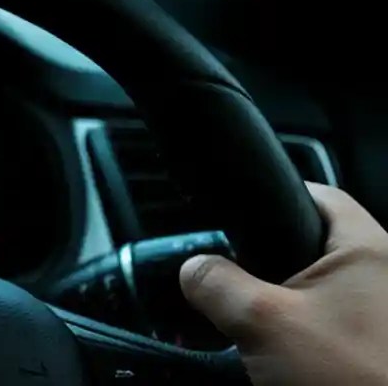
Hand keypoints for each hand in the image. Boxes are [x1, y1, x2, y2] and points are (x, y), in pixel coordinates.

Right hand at [181, 183, 387, 385]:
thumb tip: (193, 271)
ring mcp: (384, 315)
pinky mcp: (378, 348)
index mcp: (369, 247)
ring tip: (262, 334)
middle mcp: (386, 274)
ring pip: (321, 294)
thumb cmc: (349, 376)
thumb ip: (216, 284)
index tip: (234, 215)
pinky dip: (306, 339)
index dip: (270, 197)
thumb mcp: (262, 322)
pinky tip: (286, 362)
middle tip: (241, 289)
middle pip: (313, 247)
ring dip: (287, 310)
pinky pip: (333, 328)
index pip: (316, 194)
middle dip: (270, 266)